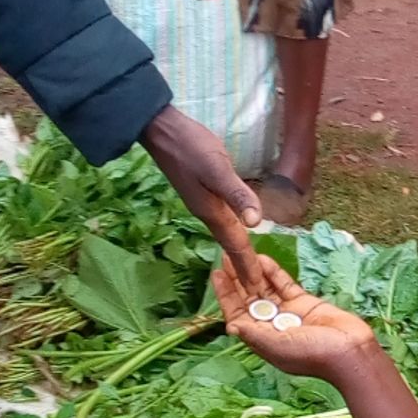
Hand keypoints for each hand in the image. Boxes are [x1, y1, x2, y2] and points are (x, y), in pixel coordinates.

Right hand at [141, 106, 264, 292]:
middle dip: (242, 266)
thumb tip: (255, 222)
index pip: (235, 244)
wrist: (159, 128)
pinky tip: (234, 233)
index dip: (247, 265)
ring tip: (247, 268)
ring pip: (224, 234)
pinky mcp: (200, 193)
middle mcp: (206, 213)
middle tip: (255, 289)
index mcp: (212, 212)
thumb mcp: (217, 168)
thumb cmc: (189, 146)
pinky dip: (230, 234)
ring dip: (236, 252)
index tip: (257, 288)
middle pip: (229, 244)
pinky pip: (221, 222)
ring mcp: (202, 203)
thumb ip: (236, 193)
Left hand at [213, 254, 378, 381]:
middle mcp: (273, 326)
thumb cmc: (313, 355)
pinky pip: (285, 285)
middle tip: (225, 256)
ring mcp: (289, 313)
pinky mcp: (305, 303)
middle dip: (237, 279)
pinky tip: (263, 258)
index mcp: (264, 339)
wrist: (350, 352)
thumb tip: (230, 325)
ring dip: (253, 272)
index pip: (239, 314)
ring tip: (240, 252)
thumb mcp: (279, 347)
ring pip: (266, 289)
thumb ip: (255, 335)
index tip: (217, 275)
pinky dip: (274, 273)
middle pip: (250, 299)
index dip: (226, 296)